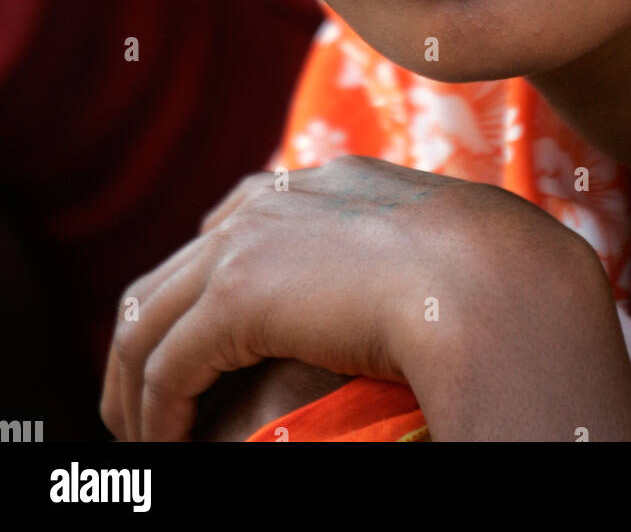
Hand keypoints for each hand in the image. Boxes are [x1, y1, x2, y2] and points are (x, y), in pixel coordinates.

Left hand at [101, 156, 513, 440]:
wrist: (494, 278)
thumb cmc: (494, 274)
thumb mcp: (443, 249)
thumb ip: (402, 254)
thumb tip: (417, 284)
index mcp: (322, 181)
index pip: (229, 226)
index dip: (201, 292)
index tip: (200, 347)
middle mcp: (273, 198)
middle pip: (175, 272)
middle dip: (150, 341)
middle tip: (146, 405)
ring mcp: (250, 239)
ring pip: (152, 321)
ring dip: (136, 388)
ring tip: (147, 439)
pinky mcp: (237, 294)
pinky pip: (168, 366)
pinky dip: (156, 414)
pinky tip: (167, 448)